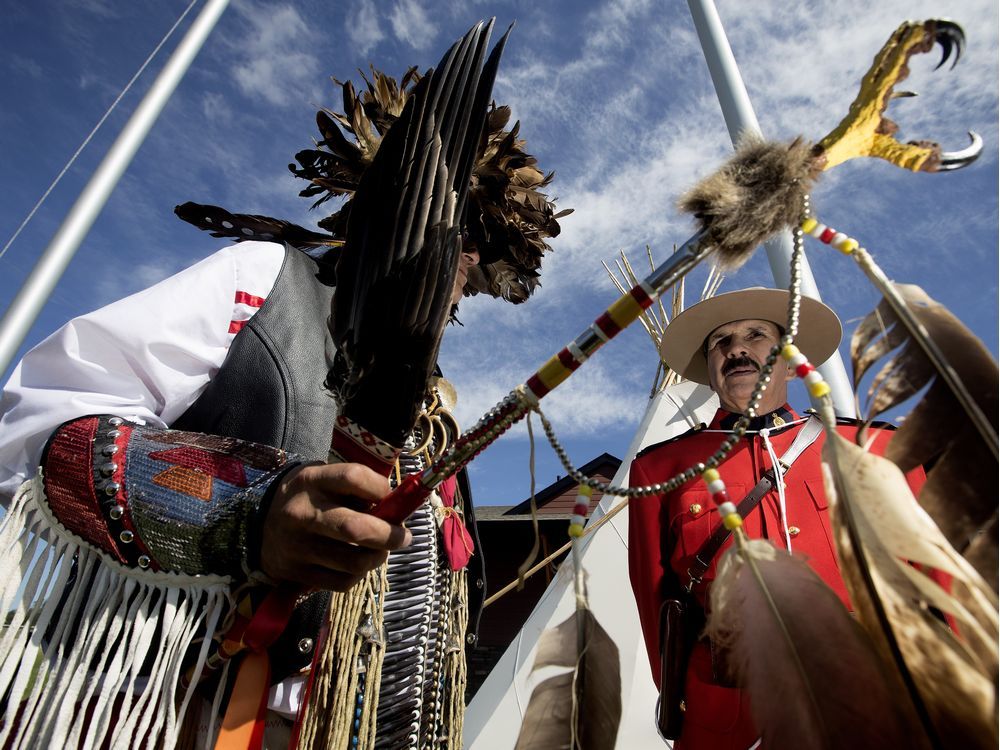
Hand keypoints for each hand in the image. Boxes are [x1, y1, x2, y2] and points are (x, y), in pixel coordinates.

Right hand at [261, 462, 411, 590]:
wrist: (259, 525)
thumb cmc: (308, 498)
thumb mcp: (324, 479)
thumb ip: (356, 489)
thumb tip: (397, 507)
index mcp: (311, 481)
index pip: (353, 477)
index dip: (381, 488)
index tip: (390, 497)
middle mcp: (302, 513)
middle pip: (356, 528)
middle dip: (389, 535)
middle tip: (404, 537)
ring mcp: (298, 546)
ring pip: (354, 562)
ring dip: (378, 557)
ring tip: (381, 550)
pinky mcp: (296, 573)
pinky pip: (342, 582)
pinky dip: (358, 575)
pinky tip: (358, 564)